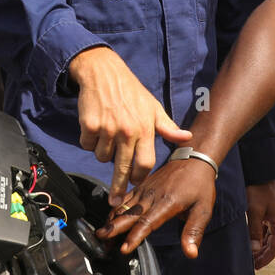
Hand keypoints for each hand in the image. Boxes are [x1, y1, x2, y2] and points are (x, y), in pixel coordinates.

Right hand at [68, 46, 191, 203]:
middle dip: (118, 187)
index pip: (145, 163)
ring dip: (102, 151)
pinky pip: (87, 145)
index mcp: (145, 128)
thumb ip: (168, 127)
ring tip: (107, 134)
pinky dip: (89, 140)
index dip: (139, 177)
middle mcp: (127, 131)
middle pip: (122, 169)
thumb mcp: (153, 107)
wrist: (103, 73)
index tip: (135, 183)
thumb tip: (188, 137)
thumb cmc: (131, 91)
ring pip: (102, 157)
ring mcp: (107, 129)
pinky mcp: (89, 125)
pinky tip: (95, 127)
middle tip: (115, 201)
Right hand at [96, 157, 215, 258]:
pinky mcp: (140, 186)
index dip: (135, 236)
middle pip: (129, 214)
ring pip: (123, 206)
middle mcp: (152, 196)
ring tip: (100, 234)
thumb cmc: (199, 186)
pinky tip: (108, 220)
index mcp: (168, 202)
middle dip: (114, 228)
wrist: (193, 160)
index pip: (148, 222)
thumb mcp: (204, 210)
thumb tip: (191, 253)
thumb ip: (194, 232)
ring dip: (111, 221)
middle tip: (101, 239)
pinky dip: (115, 210)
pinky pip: (124, 198)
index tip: (124, 248)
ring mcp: (144, 190)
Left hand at [246, 180, 274, 269]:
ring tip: (252, 256)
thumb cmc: (257, 190)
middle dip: (264, 254)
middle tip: (252, 264)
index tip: (256, 267)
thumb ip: (254, 230)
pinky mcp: (274, 212)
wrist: (261, 171)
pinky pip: (269, 229)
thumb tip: (254, 250)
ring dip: (262, 246)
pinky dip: (262, 237)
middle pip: (274, 244)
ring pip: (272, 237)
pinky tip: (253, 241)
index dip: (266, 258)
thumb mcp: (253, 211)